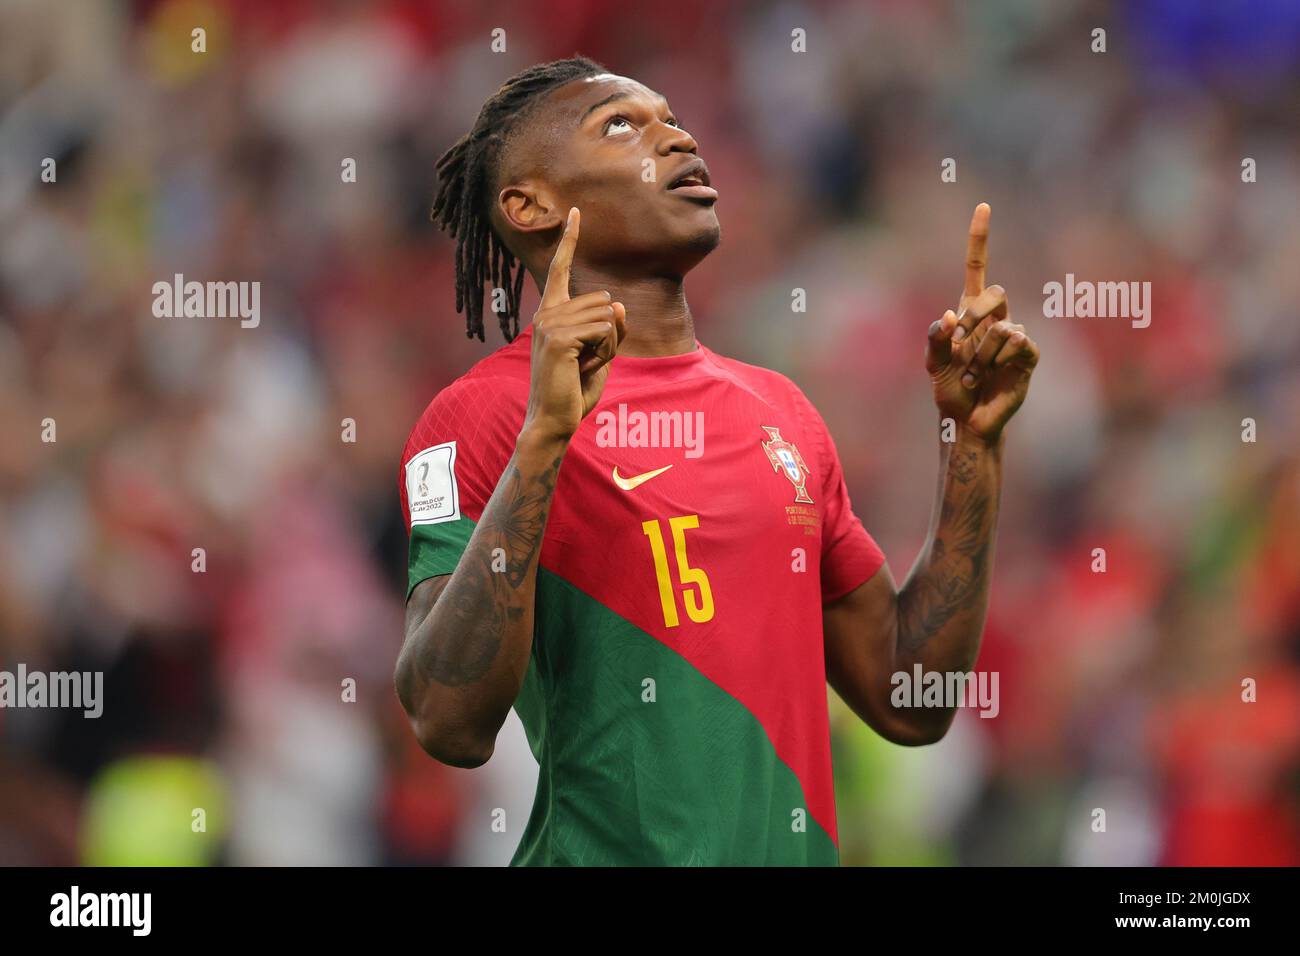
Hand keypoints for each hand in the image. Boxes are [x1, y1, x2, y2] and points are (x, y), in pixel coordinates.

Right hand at [521, 207, 626, 442]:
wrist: (554, 419)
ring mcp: (549, 324)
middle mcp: (547, 312)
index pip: (560, 268)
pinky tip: (583, 368)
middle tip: (588, 360)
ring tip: (584, 366)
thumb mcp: (601, 354)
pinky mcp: (557, 338)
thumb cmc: (575, 389)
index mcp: (551, 312)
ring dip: (607, 346)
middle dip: (610, 333)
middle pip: (604, 301)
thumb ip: (611, 328)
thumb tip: (618, 305)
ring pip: (607, 318)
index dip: (570, 240)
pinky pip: (604, 331)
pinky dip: (604, 352)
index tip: (577, 211)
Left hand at [925, 203, 1039, 444]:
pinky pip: (1018, 343)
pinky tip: (990, 377)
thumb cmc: (949, 389)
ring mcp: (1014, 337)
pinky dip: (997, 361)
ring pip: (1003, 327)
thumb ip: (935, 339)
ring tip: (972, 376)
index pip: (977, 268)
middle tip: (959, 343)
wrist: (967, 420)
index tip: (983, 207)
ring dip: (980, 355)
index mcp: (969, 313)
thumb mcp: (932, 365)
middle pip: (995, 293)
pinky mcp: (1028, 357)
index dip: (980, 239)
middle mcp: (995, 319)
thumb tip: (949, 315)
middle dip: (975, 316)